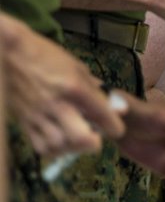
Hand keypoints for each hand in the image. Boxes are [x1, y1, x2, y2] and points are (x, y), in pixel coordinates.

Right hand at [0, 14, 125, 157]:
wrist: (8, 52)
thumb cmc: (44, 55)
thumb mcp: (75, 66)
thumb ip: (95, 89)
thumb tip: (117, 107)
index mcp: (74, 87)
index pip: (103, 115)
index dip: (115, 127)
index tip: (115, 128)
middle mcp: (57, 104)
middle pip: (80, 138)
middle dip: (93, 143)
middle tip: (95, 137)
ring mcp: (38, 115)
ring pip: (60, 145)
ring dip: (73, 147)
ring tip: (77, 139)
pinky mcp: (24, 122)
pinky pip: (41, 147)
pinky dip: (54, 150)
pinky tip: (60, 141)